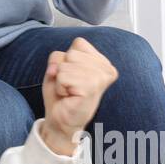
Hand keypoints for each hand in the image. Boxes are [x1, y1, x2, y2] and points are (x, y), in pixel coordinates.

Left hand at [40, 37, 116, 153]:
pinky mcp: (91, 88)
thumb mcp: (58, 67)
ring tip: (70, 91)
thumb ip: (58, 57)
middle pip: (71, 53)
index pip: (79, 43)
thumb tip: (57, 67)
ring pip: (66, 65)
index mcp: (103, 62)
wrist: (61, 120)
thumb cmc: (62, 94)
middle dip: (63, 69)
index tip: (73, 76)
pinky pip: (63, 77)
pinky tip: (69, 96)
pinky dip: (60, 87)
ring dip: (61, 80)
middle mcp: (107, 69)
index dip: (67, 59)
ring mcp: (101, 78)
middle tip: (70, 86)